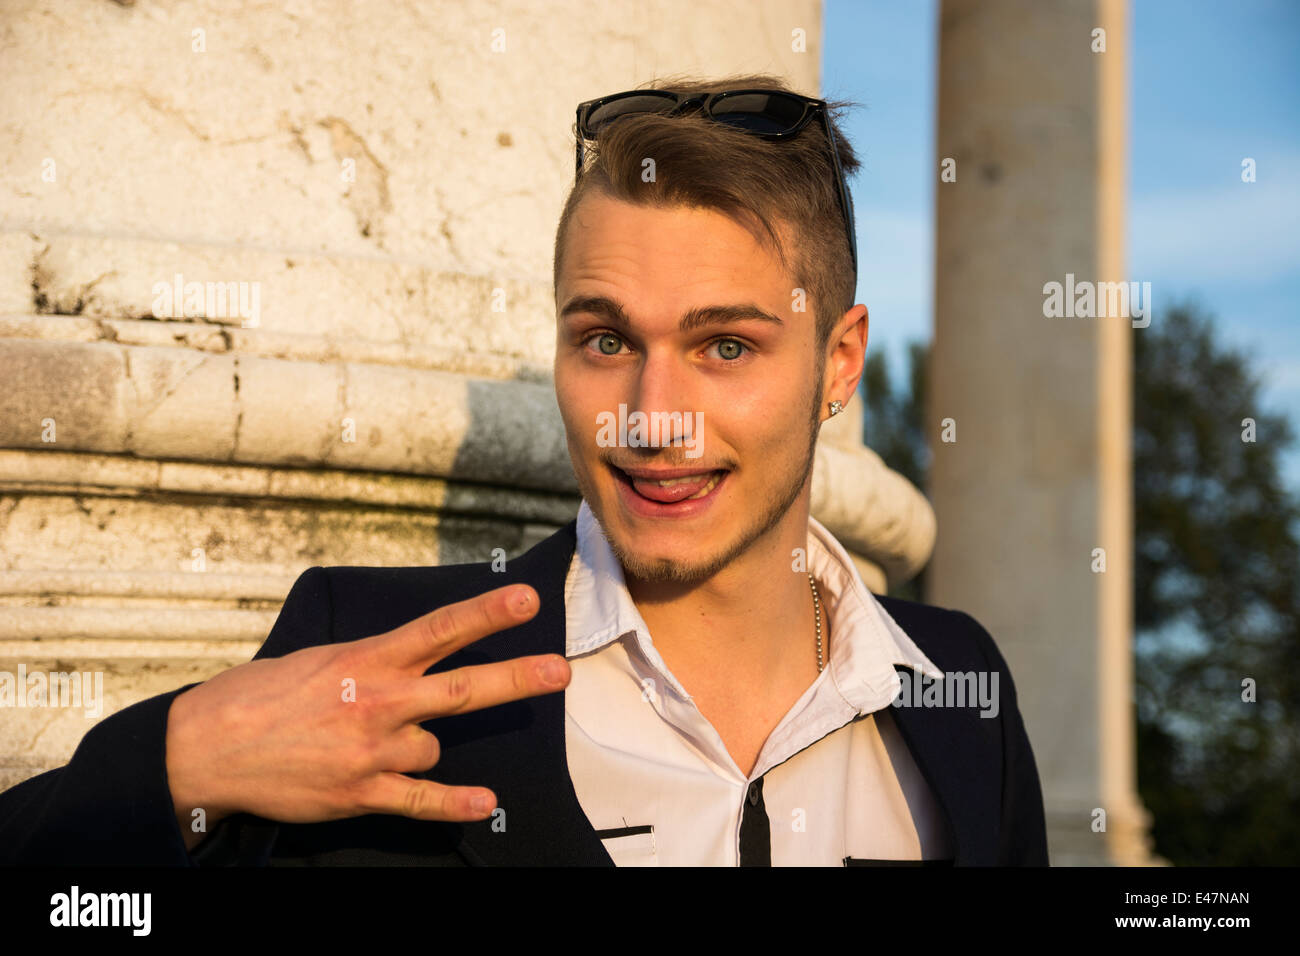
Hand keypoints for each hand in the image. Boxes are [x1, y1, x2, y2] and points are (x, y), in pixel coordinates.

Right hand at [165, 583, 567, 849]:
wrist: (207, 748)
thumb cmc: (260, 694)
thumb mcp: (321, 657)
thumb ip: (373, 660)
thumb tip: (413, 655)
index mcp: (367, 660)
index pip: (439, 629)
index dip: (487, 613)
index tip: (527, 599)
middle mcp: (379, 702)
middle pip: (463, 688)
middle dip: (517, 678)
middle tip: (560, 671)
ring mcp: (373, 750)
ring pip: (434, 747)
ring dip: (421, 745)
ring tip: (372, 742)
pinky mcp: (361, 792)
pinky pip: (421, 800)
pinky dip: (456, 804)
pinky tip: (487, 804)